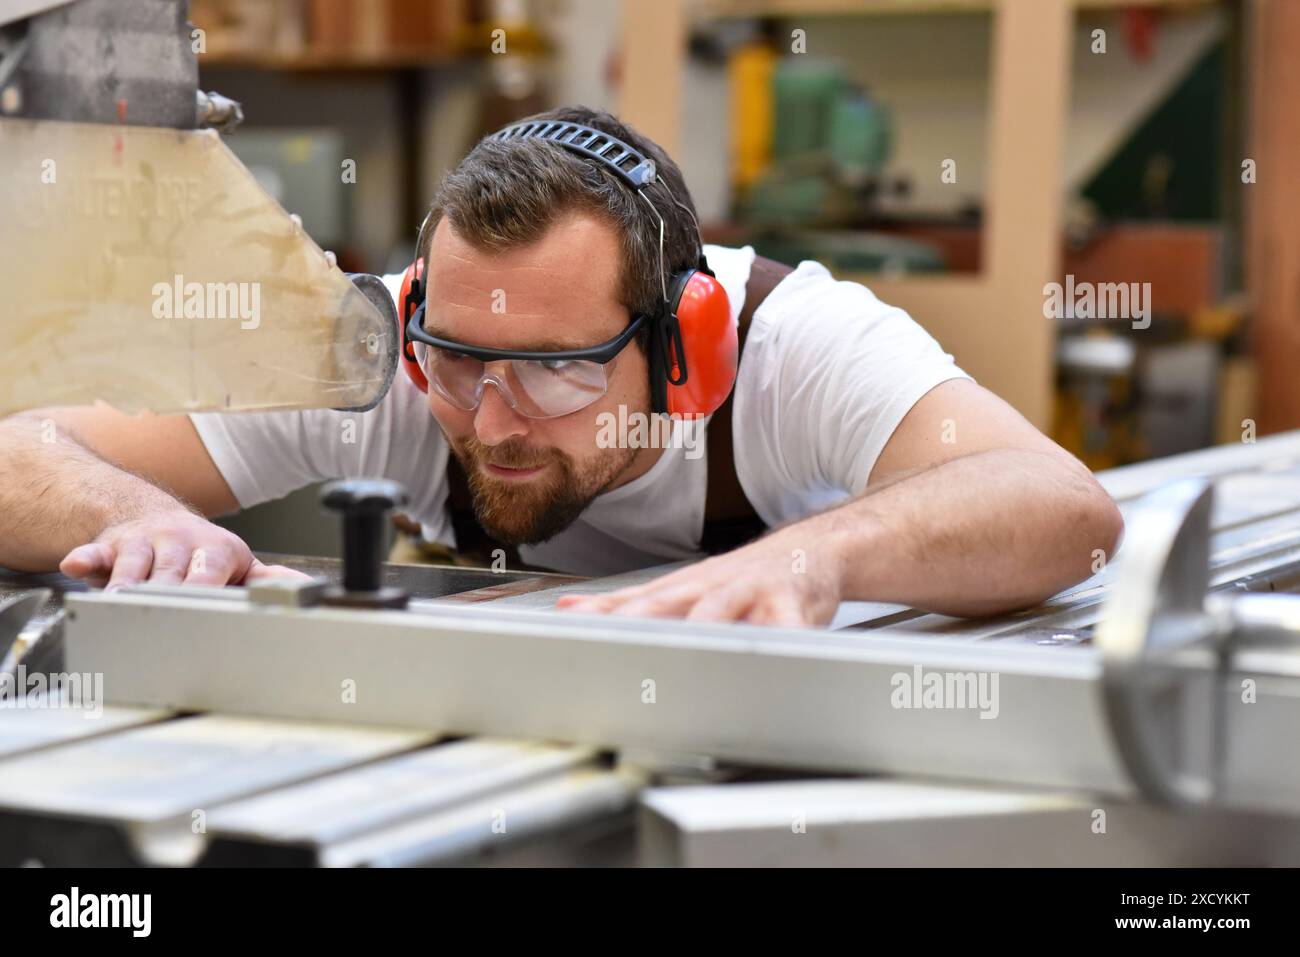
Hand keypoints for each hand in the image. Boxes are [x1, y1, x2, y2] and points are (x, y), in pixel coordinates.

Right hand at [59, 510, 309, 588]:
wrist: (155, 519)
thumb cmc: (201, 552)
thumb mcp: (238, 563)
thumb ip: (266, 579)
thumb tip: (303, 587)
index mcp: (214, 549)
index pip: (211, 568)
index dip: (205, 585)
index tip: (201, 602)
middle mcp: (178, 541)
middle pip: (170, 569)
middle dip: (164, 589)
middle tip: (159, 611)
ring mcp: (143, 542)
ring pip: (133, 563)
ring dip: (127, 581)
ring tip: (122, 599)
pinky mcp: (110, 547)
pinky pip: (95, 551)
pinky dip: (86, 558)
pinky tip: (78, 565)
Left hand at [555, 532, 841, 626]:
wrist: (812, 551)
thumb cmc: (741, 581)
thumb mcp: (685, 588)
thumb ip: (631, 603)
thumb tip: (571, 608)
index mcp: (684, 588)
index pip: (636, 602)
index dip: (604, 614)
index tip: (572, 626)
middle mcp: (712, 587)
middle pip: (671, 602)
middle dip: (641, 621)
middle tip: (614, 641)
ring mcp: (752, 592)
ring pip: (723, 609)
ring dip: (703, 626)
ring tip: (685, 649)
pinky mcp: (793, 606)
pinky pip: (786, 626)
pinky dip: (778, 639)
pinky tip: (770, 653)